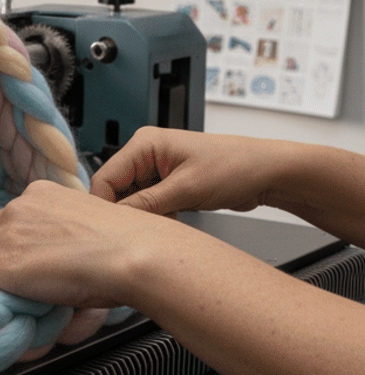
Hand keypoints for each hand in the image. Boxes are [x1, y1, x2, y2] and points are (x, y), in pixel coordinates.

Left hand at [0, 180, 188, 308]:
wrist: (135, 254)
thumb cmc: (127, 245)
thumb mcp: (85, 222)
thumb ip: (59, 230)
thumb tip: (52, 253)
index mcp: (39, 193)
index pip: (6, 219)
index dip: (8, 244)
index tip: (21, 260)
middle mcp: (19, 208)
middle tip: (13, 282)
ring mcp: (9, 235)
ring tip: (6, 293)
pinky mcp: (6, 265)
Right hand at [90, 127, 289, 216]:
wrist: (269, 173)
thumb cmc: (236, 166)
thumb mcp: (186, 188)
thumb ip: (146, 204)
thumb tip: (117, 220)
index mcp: (144, 143)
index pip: (105, 178)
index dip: (106, 206)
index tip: (113, 231)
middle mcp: (146, 154)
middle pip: (116, 190)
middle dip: (128, 213)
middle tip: (142, 231)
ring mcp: (157, 170)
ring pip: (132, 200)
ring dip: (145, 216)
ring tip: (166, 223)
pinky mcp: (168, 184)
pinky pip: (149, 205)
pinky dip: (157, 217)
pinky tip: (173, 222)